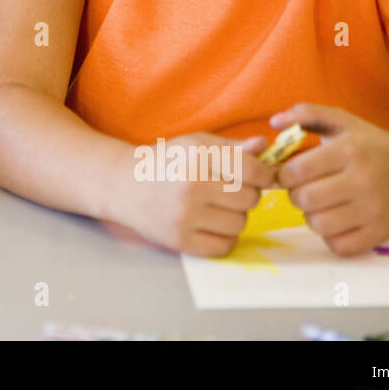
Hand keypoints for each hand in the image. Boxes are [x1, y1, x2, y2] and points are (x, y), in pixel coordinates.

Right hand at [115, 132, 276, 256]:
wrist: (123, 185)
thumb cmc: (166, 161)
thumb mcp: (195, 143)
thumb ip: (231, 146)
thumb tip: (264, 147)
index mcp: (198, 156)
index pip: (254, 171)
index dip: (265, 175)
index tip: (259, 176)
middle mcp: (192, 186)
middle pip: (250, 199)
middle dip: (245, 194)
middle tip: (227, 190)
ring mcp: (185, 216)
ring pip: (240, 224)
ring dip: (234, 216)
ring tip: (216, 206)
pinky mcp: (180, 240)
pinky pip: (225, 246)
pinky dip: (224, 237)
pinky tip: (210, 224)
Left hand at [271, 103, 388, 255]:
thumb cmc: (367, 144)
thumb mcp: (340, 121)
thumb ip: (305, 114)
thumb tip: (274, 122)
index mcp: (350, 150)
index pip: (296, 171)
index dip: (284, 174)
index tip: (291, 173)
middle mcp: (364, 180)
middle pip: (304, 199)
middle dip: (296, 194)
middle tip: (306, 188)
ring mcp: (374, 210)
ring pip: (318, 224)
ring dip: (312, 215)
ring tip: (322, 203)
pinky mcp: (381, 233)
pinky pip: (338, 246)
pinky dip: (331, 236)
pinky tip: (337, 220)